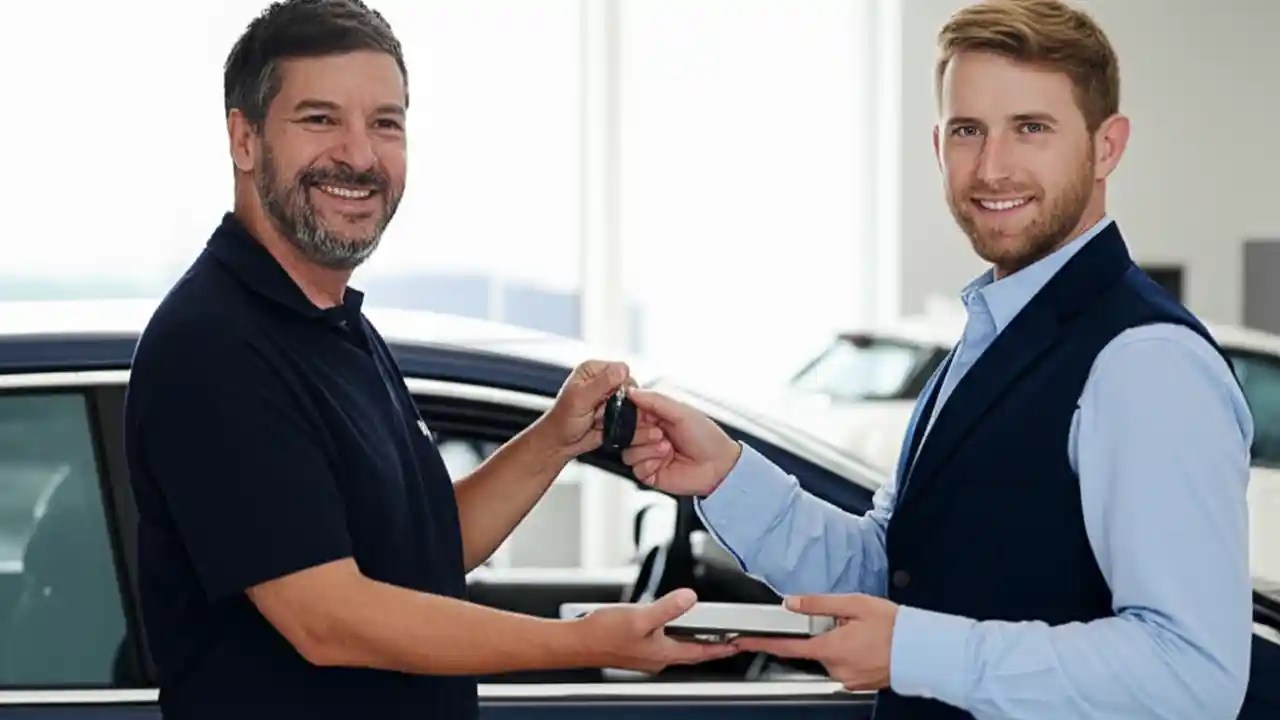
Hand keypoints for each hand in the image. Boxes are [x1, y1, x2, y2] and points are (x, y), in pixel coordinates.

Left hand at [536, 360, 661, 456]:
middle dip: (622, 400)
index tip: (610, 397)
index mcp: (592, 369)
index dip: (621, 383)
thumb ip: (602, 383)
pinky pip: (630, 414)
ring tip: (603, 418)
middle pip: (629, 385)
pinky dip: (624, 421)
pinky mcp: (614, 411)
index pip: (621, 369)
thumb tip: (621, 370)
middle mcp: (602, 380)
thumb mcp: (580, 398)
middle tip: (604, 410)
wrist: (561, 443)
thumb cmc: (562, 420)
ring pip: (632, 401)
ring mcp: (609, 397)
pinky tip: (610, 425)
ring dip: (622, 412)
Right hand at [576, 589, 739, 672]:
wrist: (577, 643)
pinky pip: (661, 642)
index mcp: (663, 652)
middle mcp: (656, 657)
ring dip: (691, 639)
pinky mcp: (634, 649)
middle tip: (727, 639)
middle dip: (710, 645)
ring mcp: (645, 655)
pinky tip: (665, 622)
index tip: (738, 645)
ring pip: (676, 647)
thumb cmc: (603, 635)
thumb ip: (668, 607)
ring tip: (704, 629)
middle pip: (691, 652)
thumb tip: (690, 598)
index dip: (722, 648)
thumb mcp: (640, 616)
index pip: (701, 651)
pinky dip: (671, 634)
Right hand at [619, 389, 741, 495]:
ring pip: (628, 453)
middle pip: (626, 435)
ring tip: (667, 449)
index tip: (639, 416)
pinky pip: (636, 470)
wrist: (719, 467)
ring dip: (648, 450)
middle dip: (642, 435)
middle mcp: (650, 437)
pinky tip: (664, 461)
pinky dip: (649, 464)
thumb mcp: (682, 412)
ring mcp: (650, 456)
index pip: (630, 414)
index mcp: (656, 418)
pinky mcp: (651, 474)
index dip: (630, 416)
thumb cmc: (707, 438)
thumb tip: (632, 391)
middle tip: (660, 434)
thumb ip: (655, 400)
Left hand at [732, 594, 898, 691]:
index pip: (787, 647)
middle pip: (814, 648)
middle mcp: (835, 667)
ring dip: (838, 643)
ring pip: (830, 656)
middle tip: (847, 621)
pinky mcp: (857, 683)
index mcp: (831, 647)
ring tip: (863, 633)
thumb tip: (792, 603)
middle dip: (824, 633)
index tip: (743, 641)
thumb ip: (819, 603)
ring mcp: (846, 678)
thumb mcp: (854, 604)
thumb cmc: (894, 627)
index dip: (762, 643)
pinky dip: (850, 654)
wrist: (922, 650)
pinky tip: (867, 645)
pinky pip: (844, 665)